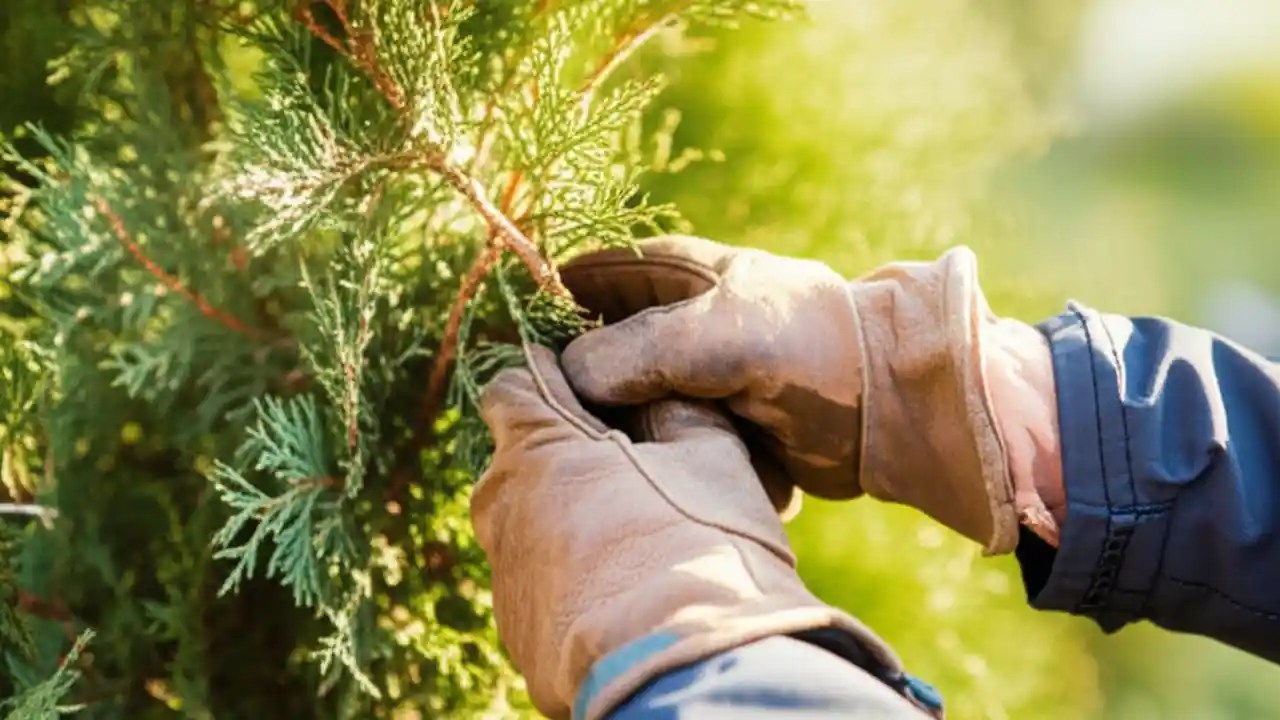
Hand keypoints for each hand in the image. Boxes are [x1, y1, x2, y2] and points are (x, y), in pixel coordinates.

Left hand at [472, 344, 904, 718]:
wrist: (691, 669)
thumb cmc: (703, 547)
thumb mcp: (711, 453)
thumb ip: (673, 406)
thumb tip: (659, 392)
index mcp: (536, 447)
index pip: (511, 386)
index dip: (553, 383)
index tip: (596, 402)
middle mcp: (501, 508)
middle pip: (518, 461)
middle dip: (562, 459)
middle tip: (631, 476)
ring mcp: (504, 578)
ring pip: (528, 528)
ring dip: (566, 524)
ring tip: (637, 543)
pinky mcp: (517, 634)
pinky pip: (539, 588)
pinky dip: (571, 583)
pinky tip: (626, 595)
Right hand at [561, 236, 1059, 552]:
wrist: (889, 403)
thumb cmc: (808, 346)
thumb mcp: (718, 334)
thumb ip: (637, 348)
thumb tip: (566, 377)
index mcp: (668, 272)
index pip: (579, 280)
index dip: (539, 310)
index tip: (504, 355)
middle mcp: (669, 320)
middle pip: (590, 349)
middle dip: (571, 388)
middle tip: (545, 428)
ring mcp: (687, 374)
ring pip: (617, 402)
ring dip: (611, 432)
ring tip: (598, 460)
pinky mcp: (704, 421)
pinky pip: (653, 438)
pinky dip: (649, 455)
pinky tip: (641, 474)